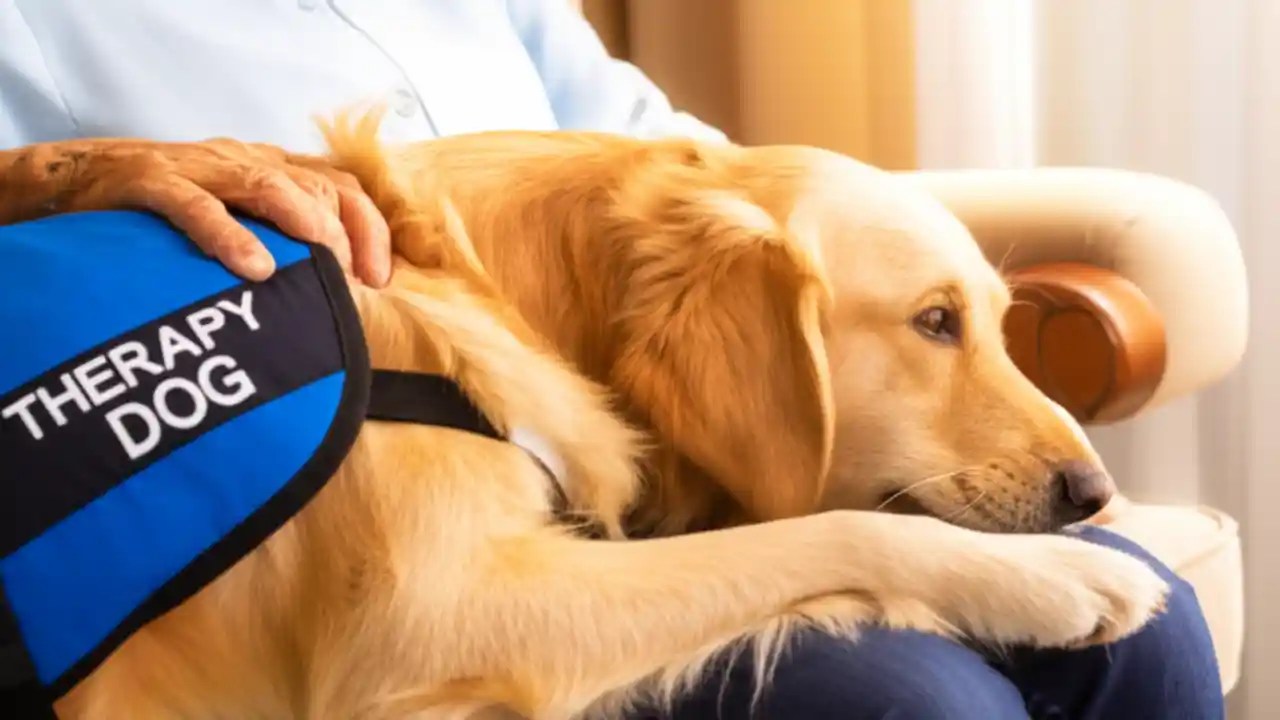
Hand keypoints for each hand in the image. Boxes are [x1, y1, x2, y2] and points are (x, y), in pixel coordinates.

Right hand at [0, 138, 390, 285]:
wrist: (79, 180)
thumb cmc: (169, 214)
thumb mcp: (236, 220)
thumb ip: (279, 244)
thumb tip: (333, 302)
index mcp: (270, 168)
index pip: (342, 186)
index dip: (369, 230)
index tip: (380, 279)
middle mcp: (243, 161)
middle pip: (314, 188)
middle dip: (342, 237)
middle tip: (350, 286)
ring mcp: (199, 169)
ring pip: (267, 186)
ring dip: (304, 224)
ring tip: (325, 265)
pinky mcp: (153, 182)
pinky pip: (196, 206)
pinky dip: (229, 235)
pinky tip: (254, 268)